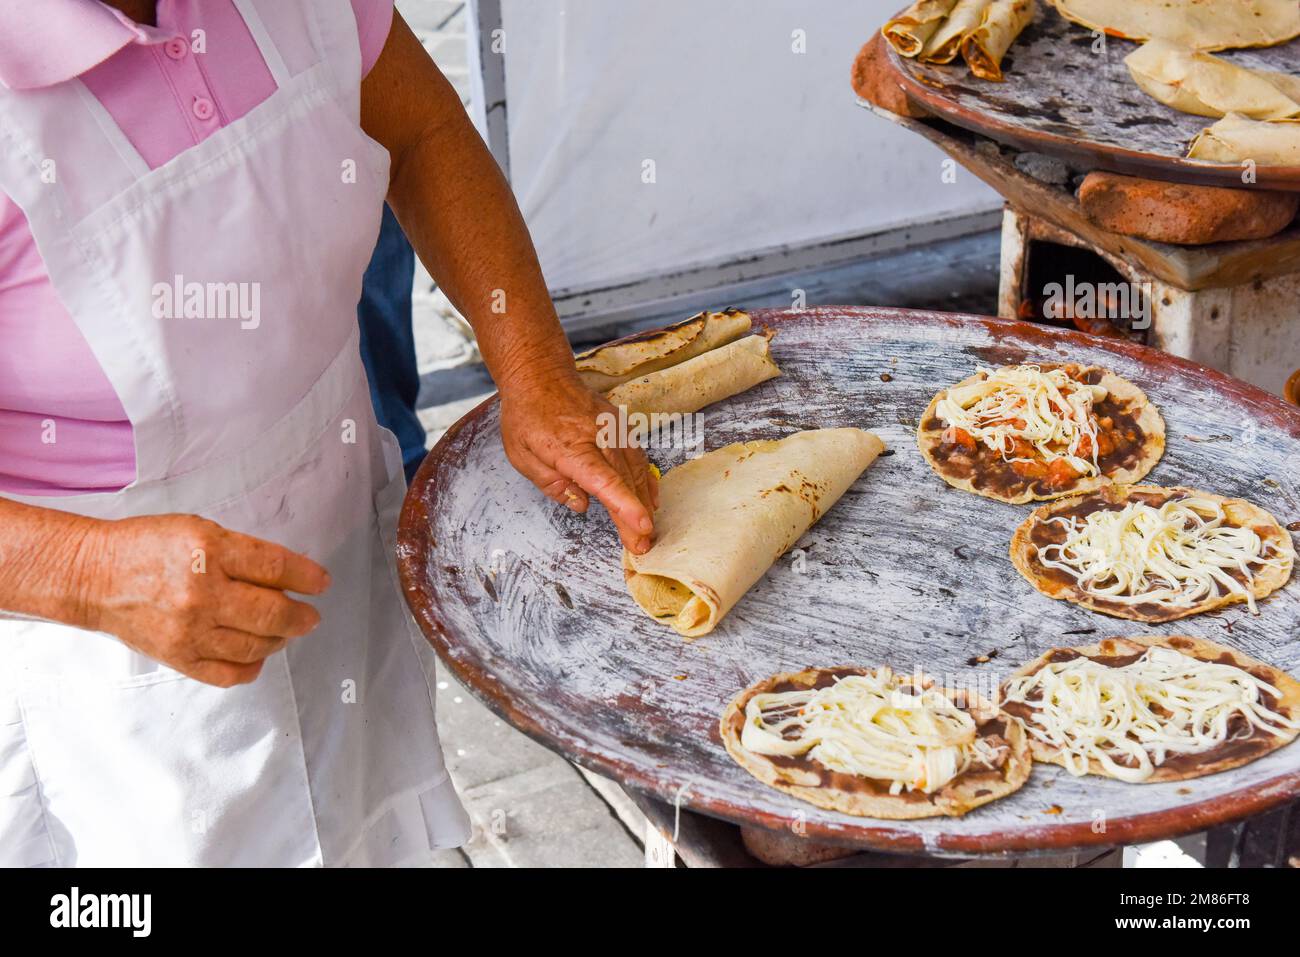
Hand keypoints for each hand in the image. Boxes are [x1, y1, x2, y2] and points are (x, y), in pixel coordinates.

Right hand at [78, 515, 330, 686]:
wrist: (96, 577)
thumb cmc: (148, 547)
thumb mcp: (201, 531)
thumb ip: (243, 554)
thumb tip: (289, 578)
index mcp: (210, 551)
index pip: (276, 567)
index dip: (308, 577)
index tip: (321, 583)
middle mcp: (202, 592)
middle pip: (273, 613)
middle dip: (302, 617)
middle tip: (310, 616)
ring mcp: (190, 629)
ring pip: (257, 646)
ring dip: (280, 640)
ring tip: (283, 631)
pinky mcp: (179, 657)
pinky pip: (230, 673)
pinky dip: (252, 666)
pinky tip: (257, 654)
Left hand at [499, 370, 658, 552]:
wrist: (541, 374)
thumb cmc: (528, 415)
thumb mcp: (522, 455)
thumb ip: (551, 484)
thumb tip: (581, 504)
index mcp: (570, 447)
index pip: (603, 481)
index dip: (624, 506)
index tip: (641, 526)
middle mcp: (598, 437)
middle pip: (624, 482)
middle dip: (635, 517)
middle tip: (641, 546)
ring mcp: (613, 429)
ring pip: (636, 471)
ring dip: (643, 503)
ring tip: (645, 531)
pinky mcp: (620, 425)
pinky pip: (638, 457)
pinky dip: (646, 480)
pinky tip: (649, 499)